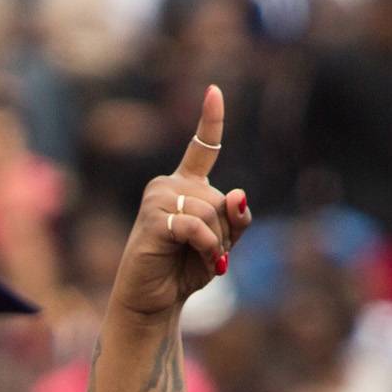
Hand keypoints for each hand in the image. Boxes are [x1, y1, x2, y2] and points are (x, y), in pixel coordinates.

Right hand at [110, 88, 251, 324]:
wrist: (154, 301)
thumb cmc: (184, 270)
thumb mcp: (222, 243)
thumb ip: (236, 219)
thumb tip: (238, 194)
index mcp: (186, 186)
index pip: (203, 147)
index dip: (210, 119)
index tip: (214, 90)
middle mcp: (168, 185)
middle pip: (221, 198)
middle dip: (226, 232)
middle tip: (209, 255)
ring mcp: (158, 199)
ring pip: (211, 211)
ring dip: (216, 243)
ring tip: (201, 260)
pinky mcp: (153, 219)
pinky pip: (195, 225)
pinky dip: (205, 246)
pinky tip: (199, 259)